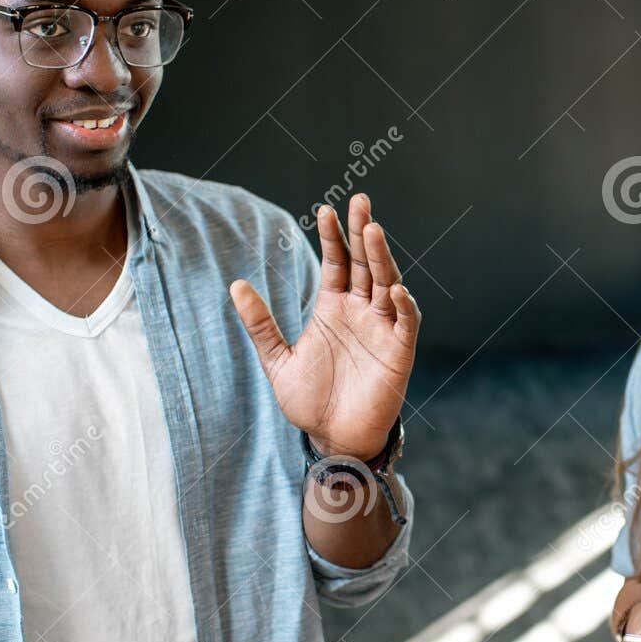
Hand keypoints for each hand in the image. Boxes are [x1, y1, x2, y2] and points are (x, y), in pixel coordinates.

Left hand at [230, 194, 420, 458]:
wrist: (333, 439)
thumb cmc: (310, 402)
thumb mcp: (277, 360)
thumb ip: (261, 324)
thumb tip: (235, 284)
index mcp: (333, 308)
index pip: (337, 262)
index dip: (332, 237)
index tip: (324, 210)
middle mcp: (361, 312)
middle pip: (364, 263)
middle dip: (362, 233)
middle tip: (360, 202)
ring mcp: (382, 329)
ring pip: (386, 283)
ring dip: (382, 258)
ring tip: (372, 231)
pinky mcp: (399, 352)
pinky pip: (405, 322)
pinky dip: (402, 305)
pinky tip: (394, 288)